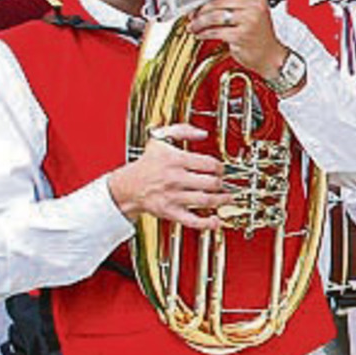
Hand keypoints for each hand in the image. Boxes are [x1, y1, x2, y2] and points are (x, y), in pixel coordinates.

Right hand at [107, 126, 225, 229]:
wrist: (128, 185)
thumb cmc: (147, 163)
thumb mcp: (160, 138)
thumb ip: (182, 131)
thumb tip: (202, 133)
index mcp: (175, 160)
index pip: (209, 164)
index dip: (220, 167)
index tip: (221, 169)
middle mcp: (175, 179)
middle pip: (211, 183)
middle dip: (222, 183)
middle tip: (224, 183)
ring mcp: (173, 196)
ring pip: (206, 200)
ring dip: (222, 200)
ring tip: (227, 198)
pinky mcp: (171, 212)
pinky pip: (193, 221)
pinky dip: (208, 223)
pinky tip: (217, 220)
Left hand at [187, 0, 283, 77]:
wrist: (269, 55)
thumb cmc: (257, 32)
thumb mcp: (252, 11)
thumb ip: (234, 0)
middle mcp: (255, 5)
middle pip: (219, 0)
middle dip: (201, 8)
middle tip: (194, 13)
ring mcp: (249, 20)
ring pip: (214, 16)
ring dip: (199, 22)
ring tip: (194, 25)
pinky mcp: (241, 35)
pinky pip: (215, 31)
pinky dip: (204, 33)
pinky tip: (201, 34)